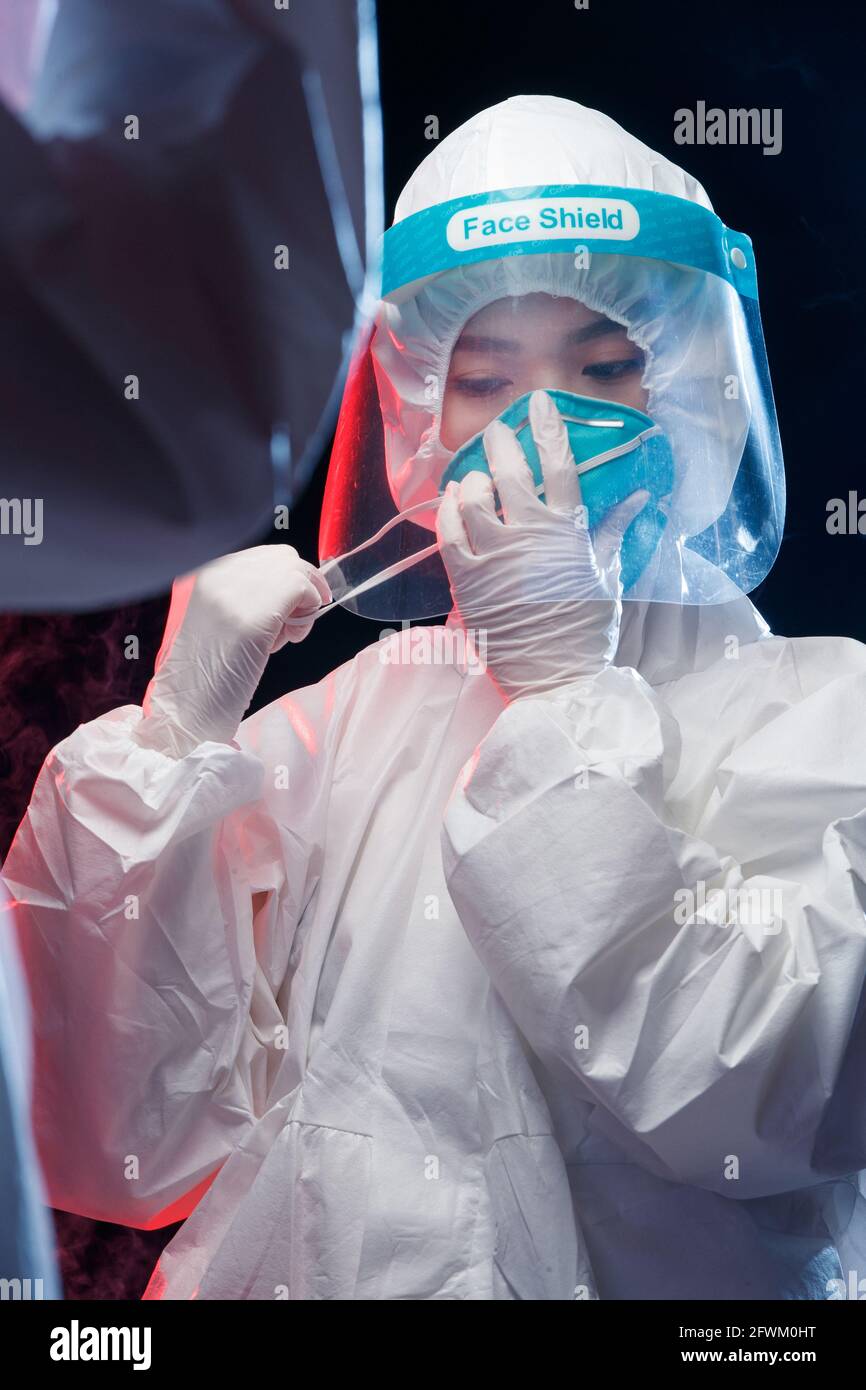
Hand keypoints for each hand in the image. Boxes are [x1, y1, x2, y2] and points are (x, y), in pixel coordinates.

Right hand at [136, 545, 329, 756]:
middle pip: (284, 558)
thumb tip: (290, 588)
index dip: (281, 580)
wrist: (189, 707)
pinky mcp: (262, 608)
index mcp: (207, 573)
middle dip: (296, 589)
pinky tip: (289, 639)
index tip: (285, 608)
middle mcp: (223, 572)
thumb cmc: (206, 674)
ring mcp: (242, 588)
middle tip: (288, 625)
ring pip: (298, 572)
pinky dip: (307, 614)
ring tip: (285, 636)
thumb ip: (246, 596)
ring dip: (303, 604)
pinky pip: (305, 589)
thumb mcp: (220, 620)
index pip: (262, 556)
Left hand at [437, 389, 647, 701]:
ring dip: (472, 479)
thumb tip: (639, 498)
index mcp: (569, 533)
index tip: (537, 404)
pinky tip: (452, 501)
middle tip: (496, 430)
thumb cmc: (586, 630)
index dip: (547, 429)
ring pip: (474, 497)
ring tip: (473, 477)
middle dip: (501, 442)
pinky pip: (449, 534)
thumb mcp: (607, 578)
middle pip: (511, 472)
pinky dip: (448, 511)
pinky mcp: (467, 581)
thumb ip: (613, 532)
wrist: (556, 680)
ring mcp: (495, 558)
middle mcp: (530, 537)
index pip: (559, 466)